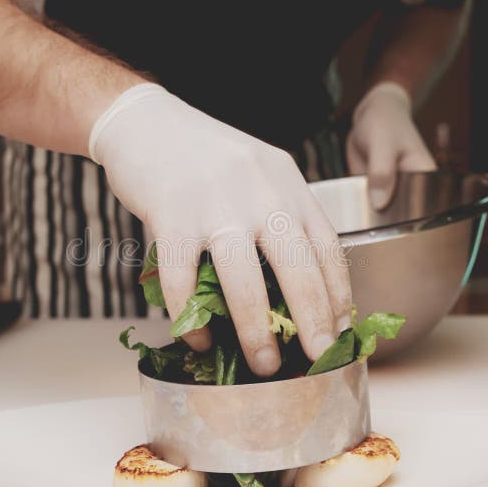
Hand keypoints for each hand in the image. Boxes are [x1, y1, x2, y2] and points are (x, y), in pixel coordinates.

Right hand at [90, 84, 351, 375]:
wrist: (145, 122)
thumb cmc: (205, 156)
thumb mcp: (258, 172)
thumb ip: (280, 216)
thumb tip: (298, 288)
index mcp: (286, 182)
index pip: (326, 246)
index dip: (338, 294)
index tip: (341, 331)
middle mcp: (258, 192)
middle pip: (296, 267)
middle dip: (312, 322)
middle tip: (319, 359)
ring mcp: (213, 205)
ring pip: (243, 281)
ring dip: (256, 331)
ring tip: (265, 364)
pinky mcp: (170, 217)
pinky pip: (182, 280)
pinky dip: (191, 318)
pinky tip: (198, 339)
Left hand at [345, 82, 436, 209]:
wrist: (371, 115)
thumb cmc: (385, 122)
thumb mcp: (382, 144)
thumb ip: (382, 172)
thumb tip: (379, 203)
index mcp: (425, 175)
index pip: (424, 207)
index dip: (409, 220)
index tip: (392, 225)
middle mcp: (412, 186)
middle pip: (403, 214)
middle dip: (387, 220)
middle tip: (372, 220)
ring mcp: (393, 190)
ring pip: (384, 213)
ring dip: (371, 216)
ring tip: (361, 215)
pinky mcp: (376, 190)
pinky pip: (369, 205)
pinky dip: (360, 208)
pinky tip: (352, 208)